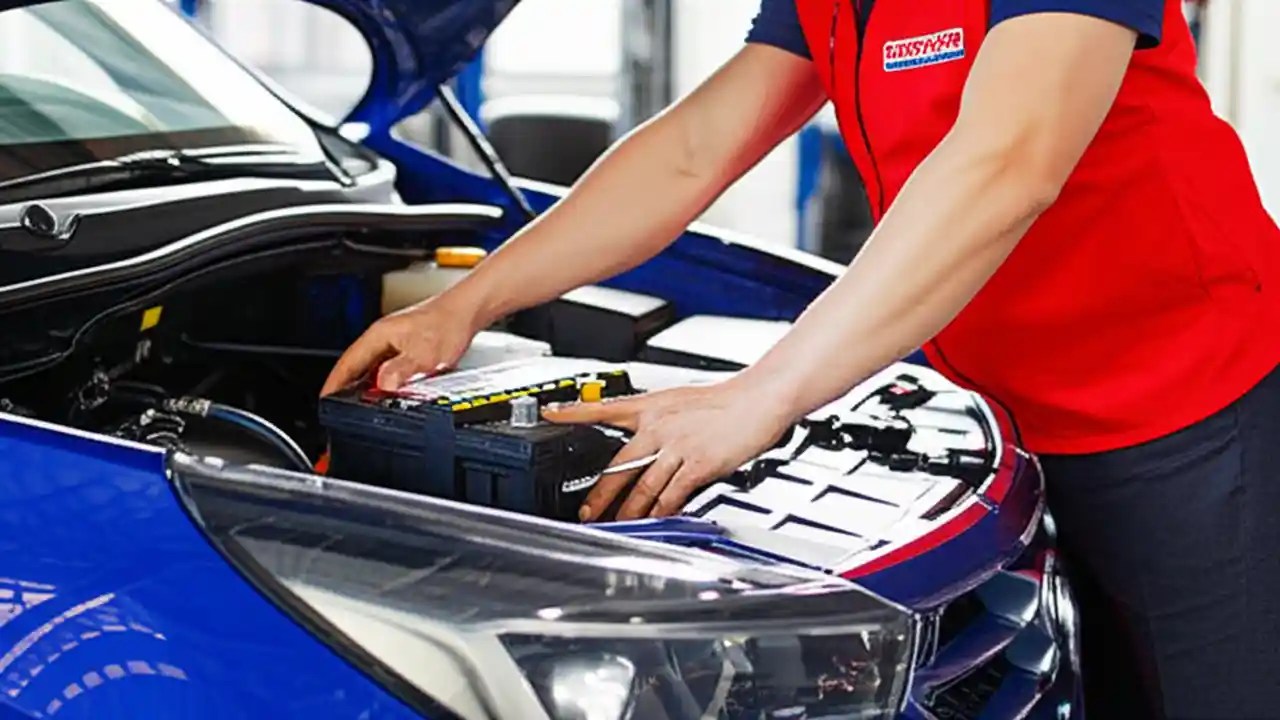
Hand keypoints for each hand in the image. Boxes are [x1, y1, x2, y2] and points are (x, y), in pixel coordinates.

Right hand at [321, 295, 482, 395]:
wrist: (468, 311)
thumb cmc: (448, 324)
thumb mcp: (424, 354)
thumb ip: (401, 370)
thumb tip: (384, 384)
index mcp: (378, 335)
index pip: (347, 363)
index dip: (334, 383)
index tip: (325, 400)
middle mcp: (383, 336)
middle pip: (357, 366)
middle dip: (347, 388)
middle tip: (342, 408)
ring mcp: (395, 340)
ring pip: (372, 367)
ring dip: (367, 386)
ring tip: (364, 405)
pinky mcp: (408, 345)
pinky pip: (387, 367)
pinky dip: (384, 381)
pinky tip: (391, 391)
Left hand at [543, 379, 792, 520]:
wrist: (758, 399)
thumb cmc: (726, 401)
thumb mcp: (683, 401)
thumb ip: (660, 422)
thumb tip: (646, 441)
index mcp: (653, 406)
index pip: (605, 406)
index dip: (574, 411)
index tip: (549, 413)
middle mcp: (659, 426)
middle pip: (619, 464)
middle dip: (600, 493)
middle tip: (585, 511)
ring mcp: (677, 447)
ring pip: (642, 486)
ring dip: (627, 510)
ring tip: (615, 524)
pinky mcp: (697, 465)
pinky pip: (671, 495)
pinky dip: (660, 512)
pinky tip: (653, 521)